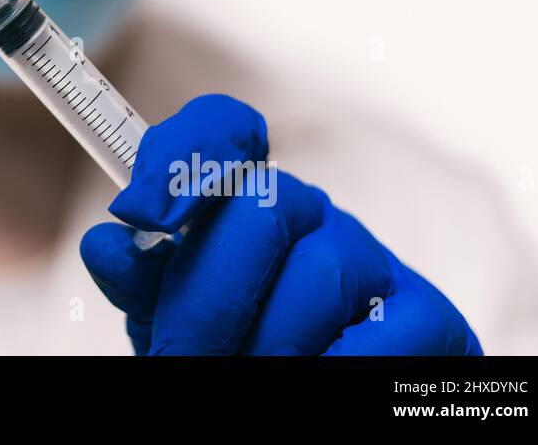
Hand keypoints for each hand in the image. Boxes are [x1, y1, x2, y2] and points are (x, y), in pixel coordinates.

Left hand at [80, 95, 481, 354]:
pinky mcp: (431, 317)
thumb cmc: (243, 358)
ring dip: (268, 346)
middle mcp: (312, 217)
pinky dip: (332, 367)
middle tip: (180, 357)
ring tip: (249, 377)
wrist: (320, 406)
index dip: (187, 150)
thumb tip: (105, 242)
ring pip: (317, 274)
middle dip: (209, 297)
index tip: (145, 209)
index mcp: (245, 205)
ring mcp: (376, 261)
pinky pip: (379, 333)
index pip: (222, 130)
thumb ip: (148, 284)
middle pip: (261, 205)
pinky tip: (315, 377)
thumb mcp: (180, 323)